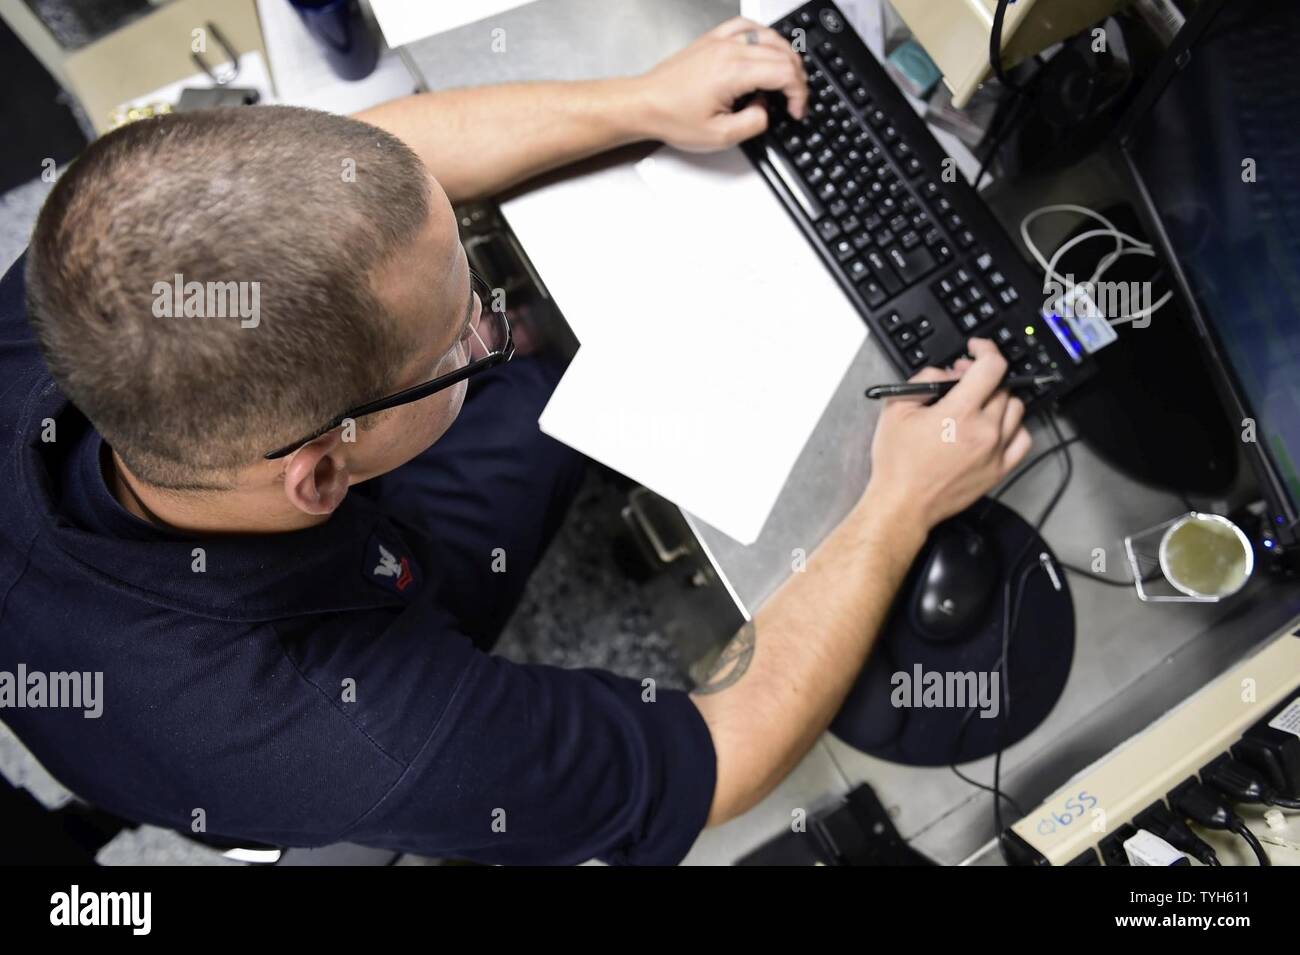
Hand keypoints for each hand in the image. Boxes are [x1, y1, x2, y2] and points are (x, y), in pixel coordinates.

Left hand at [631, 17, 807, 151]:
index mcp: (734, 72)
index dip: (799, 94)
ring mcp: (720, 41)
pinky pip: (746, 26)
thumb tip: (767, 111)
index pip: (785, 72)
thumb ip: (754, 123)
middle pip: (783, 53)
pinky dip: (764, 36)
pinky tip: (767, 48)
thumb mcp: (720, 136)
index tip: (796, 111)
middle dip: (797, 78)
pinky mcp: (711, 40)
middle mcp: (730, 49)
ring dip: (786, 56)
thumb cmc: (672, 117)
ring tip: (787, 77)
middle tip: (795, 99)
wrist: (644, 104)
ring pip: (770, 36)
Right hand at [864, 339, 1031, 531]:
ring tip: (979, 404)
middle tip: (965, 380)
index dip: (986, 350)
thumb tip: (946, 374)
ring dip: (1000, 399)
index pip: (992, 367)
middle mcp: (983, 431)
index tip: (977, 350)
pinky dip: (1014, 427)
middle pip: (1002, 387)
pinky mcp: (999, 470)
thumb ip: (924, 381)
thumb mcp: (896, 410)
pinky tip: (997, 427)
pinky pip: (1023, 439)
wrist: (902, 504)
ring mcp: (995, 452)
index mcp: (959, 413)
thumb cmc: (897, 464)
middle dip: (984, 376)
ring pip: (1016, 410)